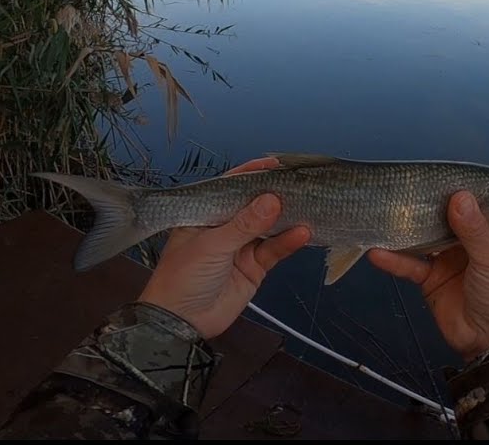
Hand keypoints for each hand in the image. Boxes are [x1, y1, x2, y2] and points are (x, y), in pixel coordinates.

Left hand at [138, 157, 310, 338]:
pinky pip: (274, 250)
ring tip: (308, 207)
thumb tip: (271, 200)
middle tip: (301, 185)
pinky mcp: (254, 267)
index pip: (231, 187)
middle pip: (255, 206)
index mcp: (206, 213)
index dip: (253, 175)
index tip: (276, 166)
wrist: (180, 323)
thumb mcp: (211, 245)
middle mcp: (225, 226)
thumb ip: (243, 224)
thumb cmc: (182, 278)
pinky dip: (288, 242)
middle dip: (276, 196)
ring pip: (269, 227)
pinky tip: (303, 233)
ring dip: (287, 219)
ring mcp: (241, 247)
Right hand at [367, 191, 488, 361]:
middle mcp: (470, 242)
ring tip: (384, 212)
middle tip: (404, 186)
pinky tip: (376, 251)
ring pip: (424, 237)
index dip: (460, 190)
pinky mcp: (429, 278)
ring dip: (406, 228)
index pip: (477, 205)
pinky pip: (410, 264)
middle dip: (427, 205)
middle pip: (446, 218)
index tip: (439, 173)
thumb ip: (474, 230)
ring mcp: (447, 259)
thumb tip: (458, 196)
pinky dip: (393, 259)